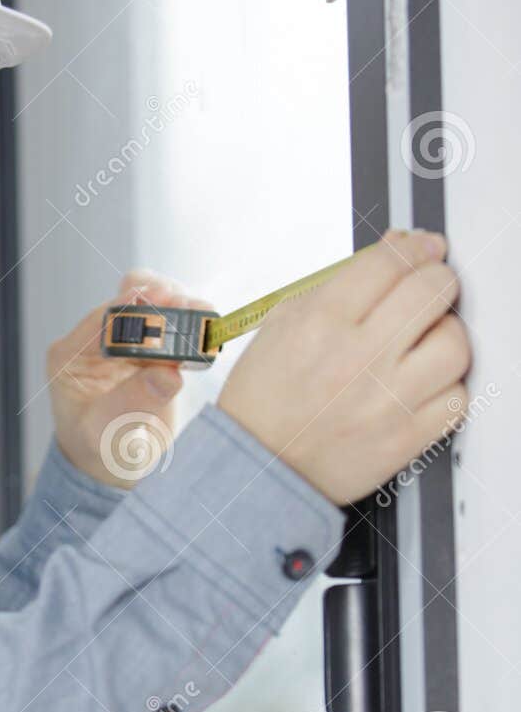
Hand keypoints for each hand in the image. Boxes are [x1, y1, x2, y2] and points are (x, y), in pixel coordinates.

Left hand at [47, 269, 213, 488]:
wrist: (113, 465)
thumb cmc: (99, 453)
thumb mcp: (107, 435)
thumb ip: (132, 404)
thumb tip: (169, 375)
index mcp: (70, 357)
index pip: (102, 320)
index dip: (134, 309)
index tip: (165, 304)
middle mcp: (96, 341)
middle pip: (130, 299)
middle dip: (164, 300)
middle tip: (193, 310)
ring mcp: (127, 341)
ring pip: (157, 303)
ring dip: (182, 307)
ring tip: (206, 320)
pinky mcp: (154, 348)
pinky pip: (174, 325)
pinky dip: (192, 324)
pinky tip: (208, 334)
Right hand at [217, 229, 470, 505]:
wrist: (256, 464)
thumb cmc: (264, 401)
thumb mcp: (282, 324)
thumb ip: (340, 284)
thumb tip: (393, 253)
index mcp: (321, 323)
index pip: (391, 261)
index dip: (416, 247)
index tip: (424, 248)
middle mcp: (357, 359)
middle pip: (432, 291)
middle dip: (436, 279)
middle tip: (429, 288)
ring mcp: (386, 401)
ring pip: (454, 345)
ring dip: (445, 334)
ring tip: (425, 341)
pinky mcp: (404, 439)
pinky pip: (455, 400)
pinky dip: (446, 387)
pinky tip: (422, 383)